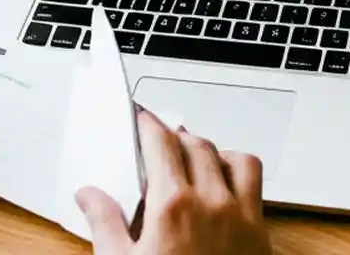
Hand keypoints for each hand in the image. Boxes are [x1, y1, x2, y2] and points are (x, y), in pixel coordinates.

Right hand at [75, 111, 271, 254]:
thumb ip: (104, 224)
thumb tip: (89, 196)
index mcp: (172, 205)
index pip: (161, 142)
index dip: (149, 122)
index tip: (141, 115)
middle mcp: (212, 202)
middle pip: (196, 143)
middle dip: (176, 134)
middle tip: (160, 137)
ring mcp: (241, 215)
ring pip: (232, 156)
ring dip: (212, 148)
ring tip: (194, 154)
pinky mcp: (260, 233)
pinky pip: (256, 183)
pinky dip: (239, 170)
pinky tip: (226, 183)